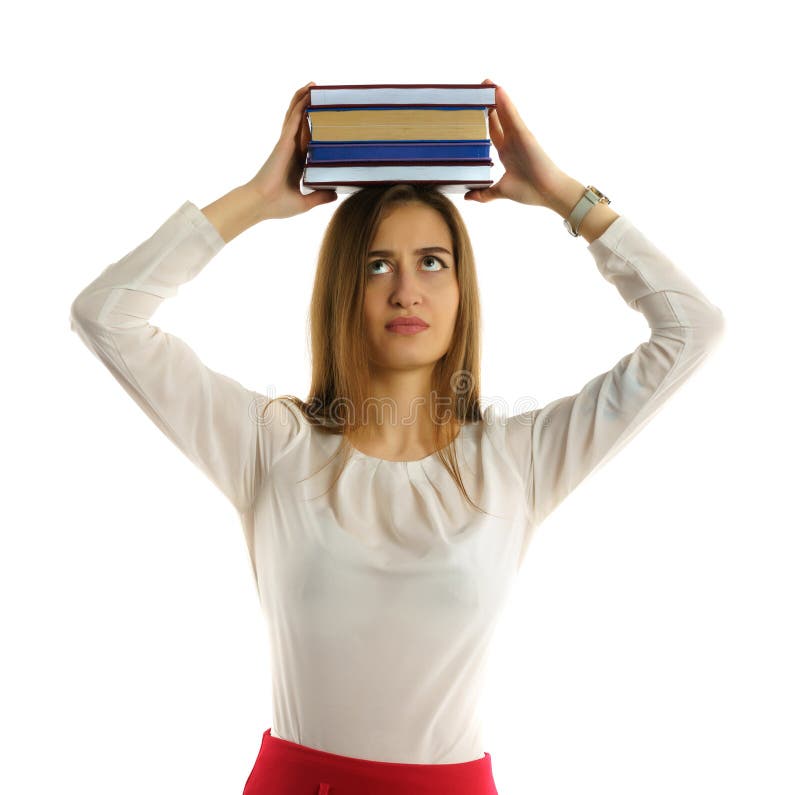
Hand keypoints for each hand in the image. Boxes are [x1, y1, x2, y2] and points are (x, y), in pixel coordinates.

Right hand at [245, 82, 336, 218]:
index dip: (314, 126)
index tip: (324, 118)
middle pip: (300, 123)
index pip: (307, 139)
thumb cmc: (277, 205)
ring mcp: (286, 144)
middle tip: (320, 93)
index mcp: (295, 162)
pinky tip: (306, 93)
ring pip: (295, 116)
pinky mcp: (284, 142)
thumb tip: (336, 193)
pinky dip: (300, 105)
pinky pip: (293, 119)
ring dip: (303, 99)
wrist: (261, 204)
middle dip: (308, 107)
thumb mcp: (305, 202)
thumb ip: (320, 197)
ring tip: (313, 84)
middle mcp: (291, 150)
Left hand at [465, 79, 567, 208]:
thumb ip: (484, 193)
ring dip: (495, 96)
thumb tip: (468, 196)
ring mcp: (518, 136)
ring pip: (504, 112)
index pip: (492, 130)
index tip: (472, 109)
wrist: (549, 193)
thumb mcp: (501, 191)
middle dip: (488, 103)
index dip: (483, 119)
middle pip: (497, 117)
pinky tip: (497, 90)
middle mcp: (512, 141)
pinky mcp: (524, 135)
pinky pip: (513, 116)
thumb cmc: (531, 191)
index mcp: (506, 152)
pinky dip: (505, 103)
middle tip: (477, 88)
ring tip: (485, 82)